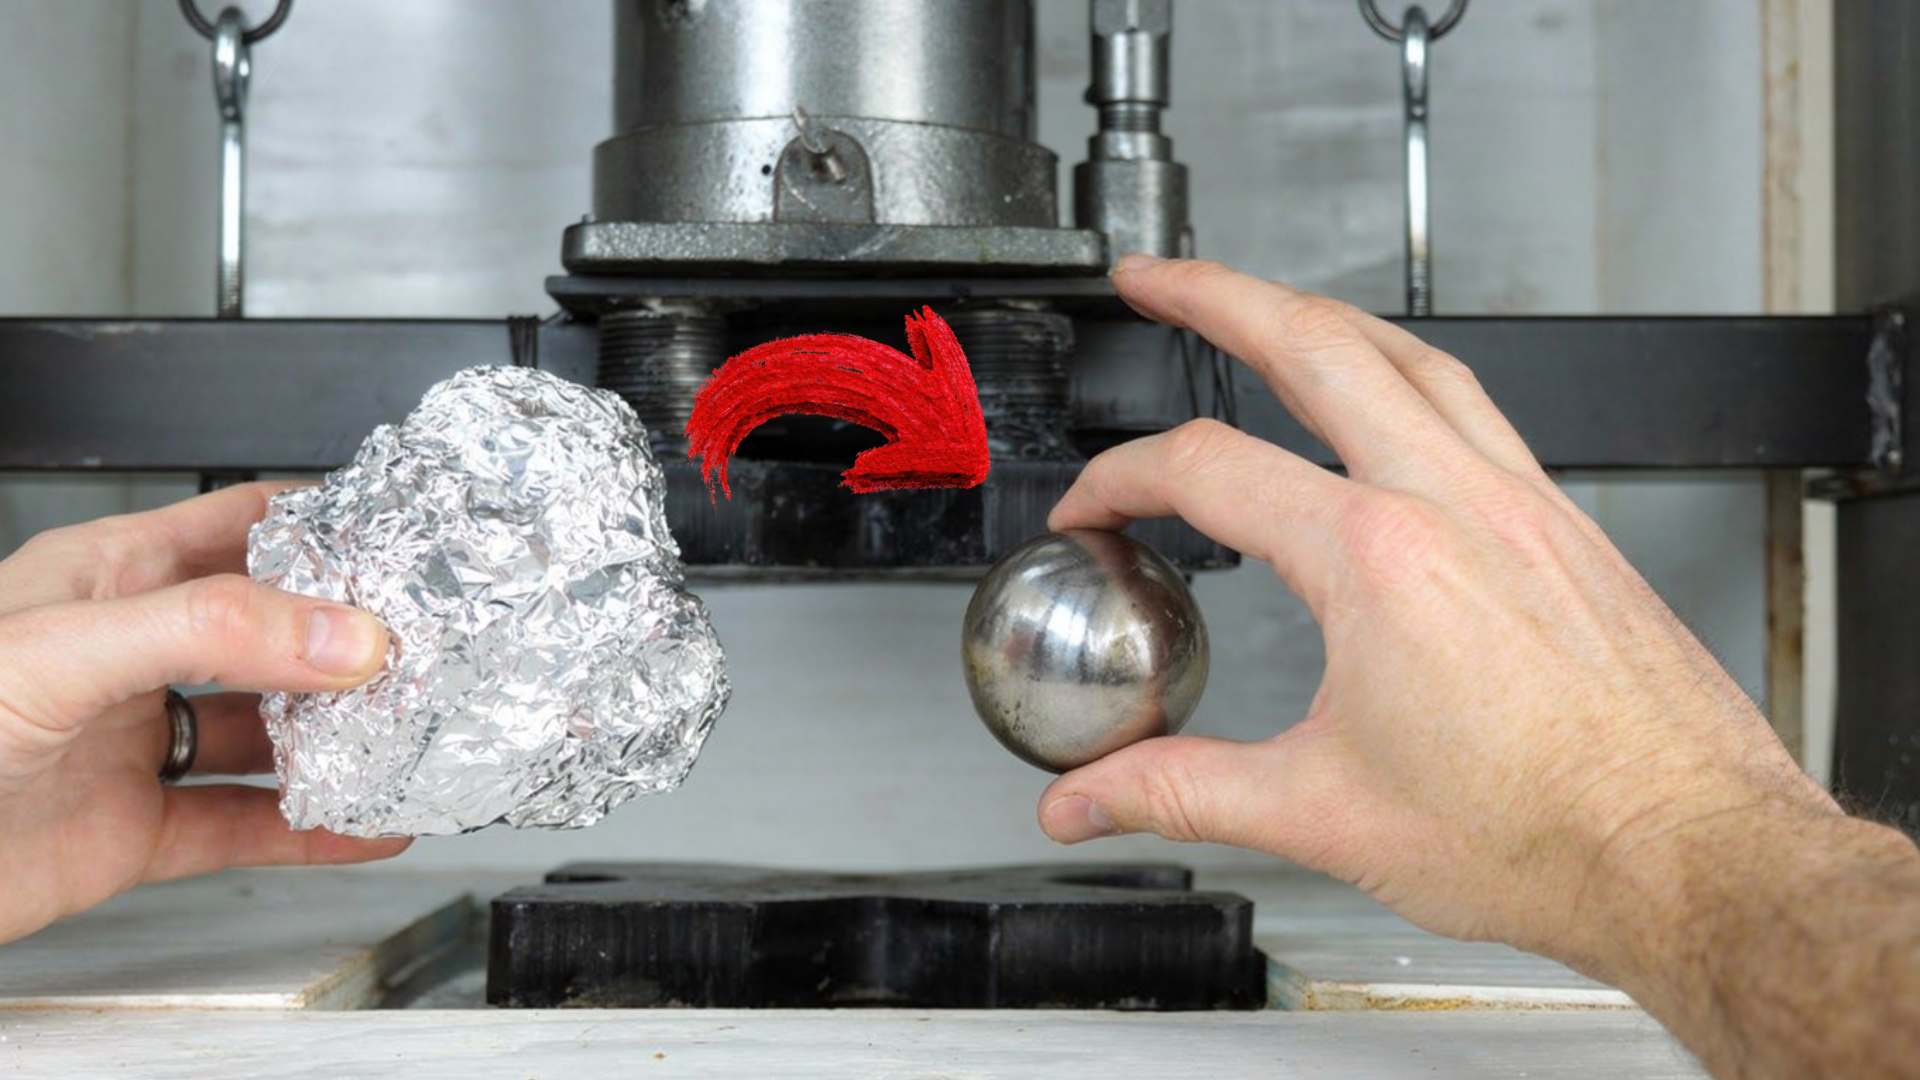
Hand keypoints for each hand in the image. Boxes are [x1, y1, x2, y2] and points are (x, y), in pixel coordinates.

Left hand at [0, 483, 407, 944]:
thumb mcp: (65, 651)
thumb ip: (210, 631)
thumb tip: (344, 635)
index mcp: (107, 579)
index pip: (241, 528)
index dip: (327, 529)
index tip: (408, 544)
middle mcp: (130, 655)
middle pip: (270, 635)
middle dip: (351, 642)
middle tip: (428, 650)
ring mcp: (133, 743)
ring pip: (267, 733)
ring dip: (340, 740)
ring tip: (410, 737)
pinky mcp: (132, 828)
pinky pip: (243, 826)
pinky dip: (313, 831)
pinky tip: (366, 827)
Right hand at [1037, 256, 1837, 975]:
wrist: (1688, 856)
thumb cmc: (1547, 834)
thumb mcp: (1325, 815)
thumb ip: (1181, 792)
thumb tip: (1090, 799)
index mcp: (1378, 560)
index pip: (1209, 472)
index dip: (1121, 480)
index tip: (1093, 510)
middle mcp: (1456, 503)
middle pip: (1315, 344)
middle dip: (1216, 293)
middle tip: (1157, 278)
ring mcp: (1523, 502)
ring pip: (1411, 353)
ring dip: (1324, 314)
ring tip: (1272, 305)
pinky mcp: (1569, 525)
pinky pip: (1480, 406)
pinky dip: (1415, 373)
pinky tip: (1400, 399)